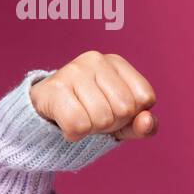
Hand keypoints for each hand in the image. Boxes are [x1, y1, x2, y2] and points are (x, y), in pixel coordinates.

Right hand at [29, 51, 157, 141]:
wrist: (46, 112)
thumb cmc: (92, 112)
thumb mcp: (125, 122)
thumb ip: (145, 125)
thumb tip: (148, 120)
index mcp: (117, 62)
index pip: (145, 98)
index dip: (132, 114)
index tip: (113, 109)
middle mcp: (96, 60)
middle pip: (124, 109)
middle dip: (112, 122)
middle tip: (94, 115)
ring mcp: (73, 71)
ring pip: (102, 118)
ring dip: (92, 129)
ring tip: (80, 116)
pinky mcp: (53, 88)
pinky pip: (78, 125)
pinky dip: (74, 133)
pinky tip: (66, 122)